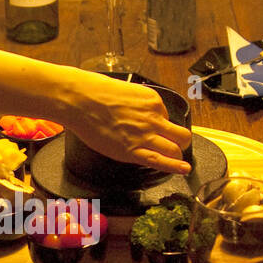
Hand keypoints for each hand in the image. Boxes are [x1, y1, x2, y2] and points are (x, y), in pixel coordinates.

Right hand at [65, 71, 191, 174]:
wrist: (80, 99)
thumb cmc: (96, 93)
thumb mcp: (127, 92)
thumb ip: (138, 106)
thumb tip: (139, 115)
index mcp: (152, 101)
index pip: (167, 118)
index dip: (162, 126)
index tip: (156, 131)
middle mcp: (153, 118)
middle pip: (181, 135)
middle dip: (180, 143)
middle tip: (176, 148)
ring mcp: (144, 135)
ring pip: (175, 149)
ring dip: (177, 157)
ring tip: (178, 162)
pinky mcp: (132, 150)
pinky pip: (160, 161)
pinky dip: (175, 167)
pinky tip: (183, 169)